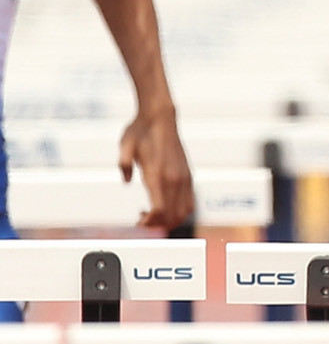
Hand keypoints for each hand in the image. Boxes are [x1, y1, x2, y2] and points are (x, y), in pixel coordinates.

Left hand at [119, 111, 193, 229]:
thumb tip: (127, 181)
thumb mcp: (125, 146)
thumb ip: (124, 165)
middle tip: (142, 222)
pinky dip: (179, 211)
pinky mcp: (188, 175)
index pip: (159, 209)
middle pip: (172, 215)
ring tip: (153, 215)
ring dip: (170, 220)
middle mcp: (174, 179)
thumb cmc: (140, 131)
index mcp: (157, 173)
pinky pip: (189, 202)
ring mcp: (183, 178)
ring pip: (184, 211)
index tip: (139, 223)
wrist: (161, 117)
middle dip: (158, 225)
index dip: (150, 222)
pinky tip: (165, 206)